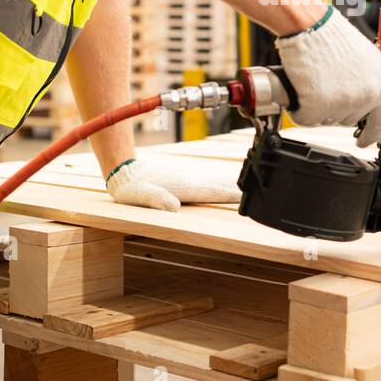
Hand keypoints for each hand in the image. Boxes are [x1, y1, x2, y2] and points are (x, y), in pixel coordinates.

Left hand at [105, 156, 239, 211]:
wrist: (125, 172)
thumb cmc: (132, 188)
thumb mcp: (142, 196)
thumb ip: (157, 200)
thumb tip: (174, 207)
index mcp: (184, 187)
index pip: (212, 192)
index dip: (230, 195)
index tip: (245, 198)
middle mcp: (189, 181)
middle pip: (218, 186)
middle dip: (236, 191)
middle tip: (255, 195)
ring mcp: (186, 179)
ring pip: (213, 183)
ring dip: (228, 188)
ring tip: (243, 193)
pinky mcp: (183, 179)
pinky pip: (205, 184)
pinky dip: (217, 186)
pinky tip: (220, 189)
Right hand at [274, 6, 380, 146]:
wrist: (309, 23)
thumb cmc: (332, 35)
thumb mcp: (366, 59)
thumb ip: (371, 84)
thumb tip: (368, 105)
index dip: (371, 134)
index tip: (363, 141)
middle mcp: (368, 95)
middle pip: (349, 119)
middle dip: (336, 108)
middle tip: (326, 83)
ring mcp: (344, 101)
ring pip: (327, 120)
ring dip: (318, 106)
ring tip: (316, 79)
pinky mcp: (319, 104)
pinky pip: (307, 119)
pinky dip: (300, 108)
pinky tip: (302, 87)